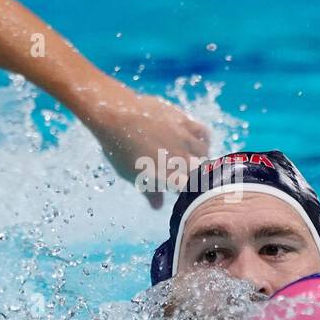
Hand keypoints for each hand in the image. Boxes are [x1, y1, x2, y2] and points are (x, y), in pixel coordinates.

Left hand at [81, 84, 210, 207]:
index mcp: (168, 174)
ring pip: (204, 152)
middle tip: (187, 175)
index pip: (191, 190)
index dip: (190, 192)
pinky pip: (203, 132)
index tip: (184, 191)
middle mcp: (180, 157)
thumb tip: (158, 206)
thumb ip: (149, 192)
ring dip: (201, 158)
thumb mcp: (131, 174)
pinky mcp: (184, 120)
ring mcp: (183, 137)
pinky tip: (197, 142)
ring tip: (193, 158)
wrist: (115, 114)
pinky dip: (204, 140)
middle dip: (197, 175)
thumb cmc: (118, 147)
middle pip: (202, 172)